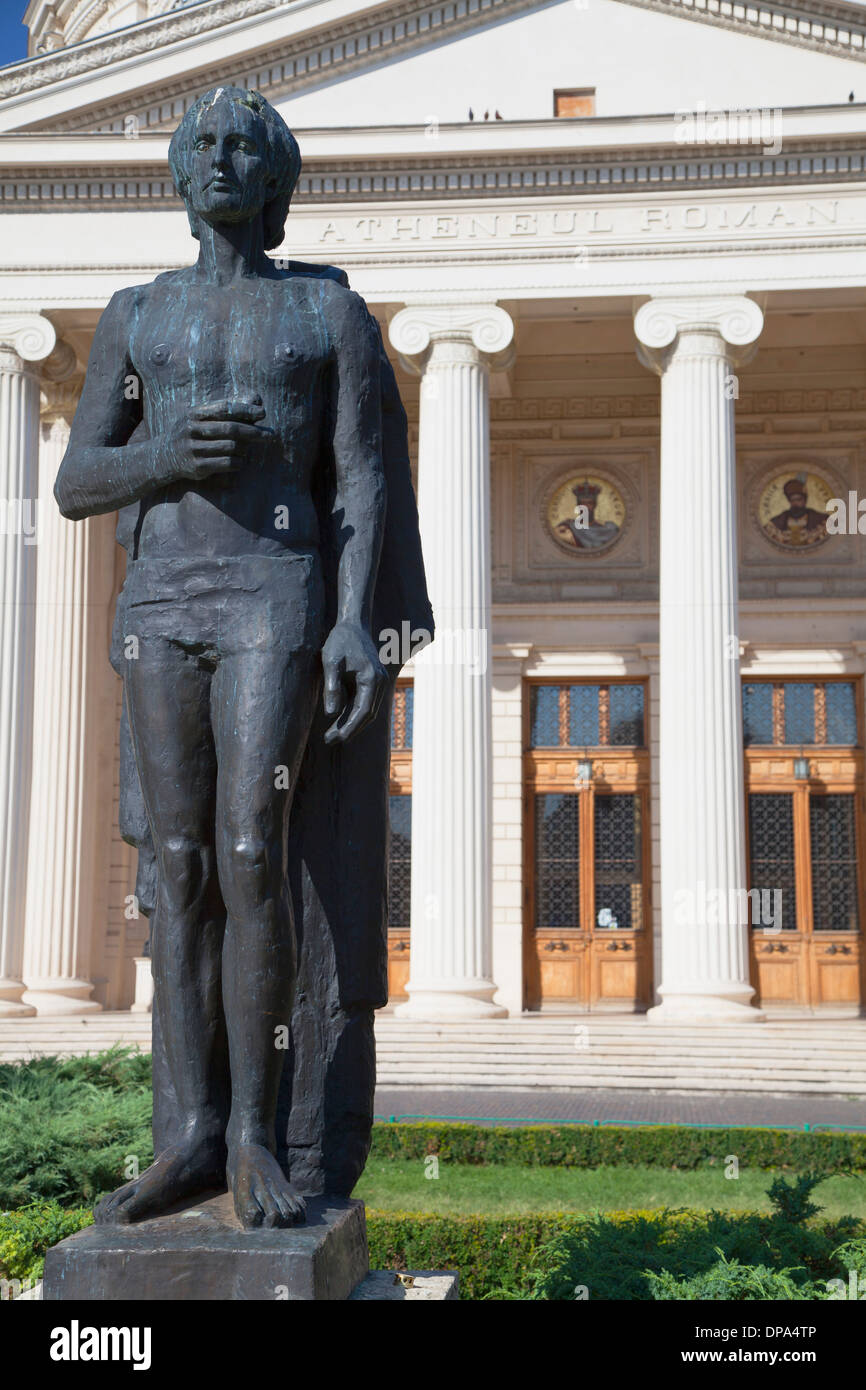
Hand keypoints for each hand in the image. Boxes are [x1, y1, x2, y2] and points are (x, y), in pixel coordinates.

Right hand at [156, 395, 271, 483]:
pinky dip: (239, 462)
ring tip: (250, 449)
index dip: (245, 409)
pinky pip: (226, 463)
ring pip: (230, 447)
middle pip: (230, 429)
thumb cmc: (189, 433)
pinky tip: (241, 461)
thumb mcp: (198, 417)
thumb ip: (222, 410)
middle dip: (253, 432)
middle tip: (269, 435)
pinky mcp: (197, 467)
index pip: (224, 408)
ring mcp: (193, 449)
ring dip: (246, 448)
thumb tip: (256, 401)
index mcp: (193, 414)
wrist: (162, 457)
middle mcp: (191, 430)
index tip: (262, 412)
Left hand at [322, 622, 386, 744]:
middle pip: (367, 715)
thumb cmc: (340, 640)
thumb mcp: (330, 662)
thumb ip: (331, 687)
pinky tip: (339, 720)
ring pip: (368, 711)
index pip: (363, 712)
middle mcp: (380, 682)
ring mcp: (379, 682)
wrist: (354, 624)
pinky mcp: (374, 681)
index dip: (349, 728)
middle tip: (330, 740)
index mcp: (372, 679)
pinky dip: (354, 713)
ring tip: (332, 734)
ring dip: (352, 724)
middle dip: (350, 730)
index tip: (335, 739)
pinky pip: (365, 702)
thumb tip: (331, 713)